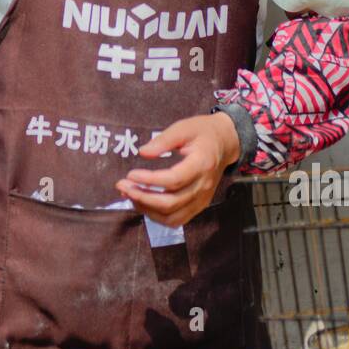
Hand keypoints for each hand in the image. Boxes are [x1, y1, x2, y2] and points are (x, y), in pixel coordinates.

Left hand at [115, 113, 239, 227]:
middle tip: (122, 186)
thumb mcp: (183, 128)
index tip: (130, 174)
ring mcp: (202, 199)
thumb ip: (163, 140)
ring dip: (147, 210)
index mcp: (202, 164)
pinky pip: (177, 220)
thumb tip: (142, 152)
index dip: (150, 180)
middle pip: (171, 203)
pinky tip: (143, 202)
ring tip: (129, 195)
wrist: (225, 143)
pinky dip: (157, 216)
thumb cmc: (202, 133)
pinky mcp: (199, 205)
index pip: (174, 180)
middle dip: (142, 198)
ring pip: (172, 217)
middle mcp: (203, 186)